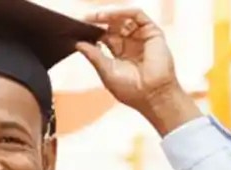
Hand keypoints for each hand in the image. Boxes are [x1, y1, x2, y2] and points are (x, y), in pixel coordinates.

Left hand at [77, 6, 200, 134]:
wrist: (152, 96)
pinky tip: (110, 15)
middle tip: (84, 19)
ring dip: (109, 14)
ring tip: (95, 16)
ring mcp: (141, 36)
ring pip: (123, 17)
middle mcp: (131, 43)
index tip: (78, 27)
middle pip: (112, 24)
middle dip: (98, 20)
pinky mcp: (152, 32)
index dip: (92, 30)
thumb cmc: (132, 91)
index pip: (104, 35)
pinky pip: (137, 14)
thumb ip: (94, 56)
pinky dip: (123, 11)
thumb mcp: (106, 71)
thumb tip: (78, 44)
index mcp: (119, 53)